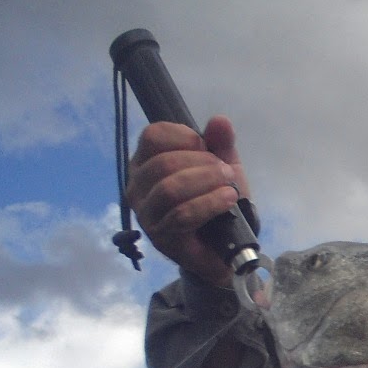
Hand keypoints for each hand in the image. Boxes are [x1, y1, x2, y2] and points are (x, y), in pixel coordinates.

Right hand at [124, 115, 249, 287]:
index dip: (185, 137)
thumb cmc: (216, 201)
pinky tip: (227, 199)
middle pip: (163, 163)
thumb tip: (220, 121)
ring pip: (170, 189)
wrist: (226, 247)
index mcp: (146, 162)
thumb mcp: (222, 167)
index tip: (208, 148)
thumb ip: (221, 144)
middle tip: (226, 172)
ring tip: (229, 186)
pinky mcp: (160, 237)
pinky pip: (181, 215)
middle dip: (202, 164)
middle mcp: (138, 186)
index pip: (153, 136)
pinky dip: (209, 203)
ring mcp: (146, 214)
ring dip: (206, 183)